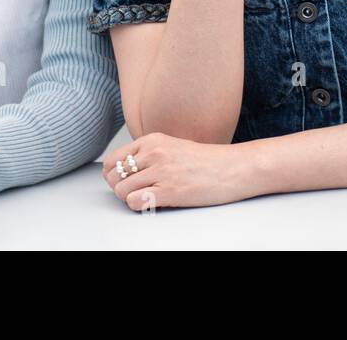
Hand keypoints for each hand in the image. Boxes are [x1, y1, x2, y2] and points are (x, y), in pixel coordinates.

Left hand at [102, 133, 257, 209]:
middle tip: (136, 192)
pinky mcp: (169, 191)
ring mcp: (161, 171)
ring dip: (130, 199)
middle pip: (114, 177)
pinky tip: (153, 203)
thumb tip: (124, 170)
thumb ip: (149, 154)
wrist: (233, 168)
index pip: (113, 160)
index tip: (123, 182)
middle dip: (120, 189)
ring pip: (121, 191)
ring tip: (147, 198)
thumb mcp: (173, 146)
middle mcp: (154, 153)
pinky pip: (135, 202)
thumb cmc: (207, 161)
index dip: (112, 176)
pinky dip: (138, 206)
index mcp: (152, 140)